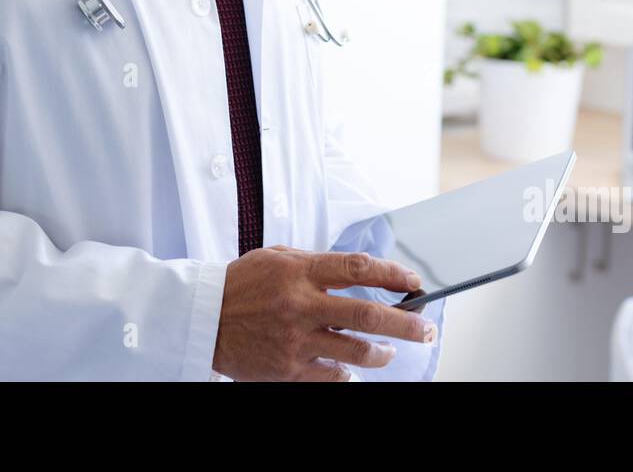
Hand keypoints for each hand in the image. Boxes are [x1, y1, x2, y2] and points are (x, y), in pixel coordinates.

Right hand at [211, 245, 434, 380]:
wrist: (204, 318)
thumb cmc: (242, 284)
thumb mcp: (278, 258)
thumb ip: (317, 264)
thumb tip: (361, 270)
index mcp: (300, 272)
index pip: (359, 268)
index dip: (393, 273)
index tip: (413, 281)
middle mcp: (301, 306)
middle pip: (368, 315)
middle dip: (406, 323)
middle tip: (427, 329)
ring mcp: (296, 341)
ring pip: (357, 352)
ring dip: (383, 353)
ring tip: (391, 351)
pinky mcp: (289, 370)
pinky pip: (333, 375)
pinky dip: (346, 371)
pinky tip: (348, 365)